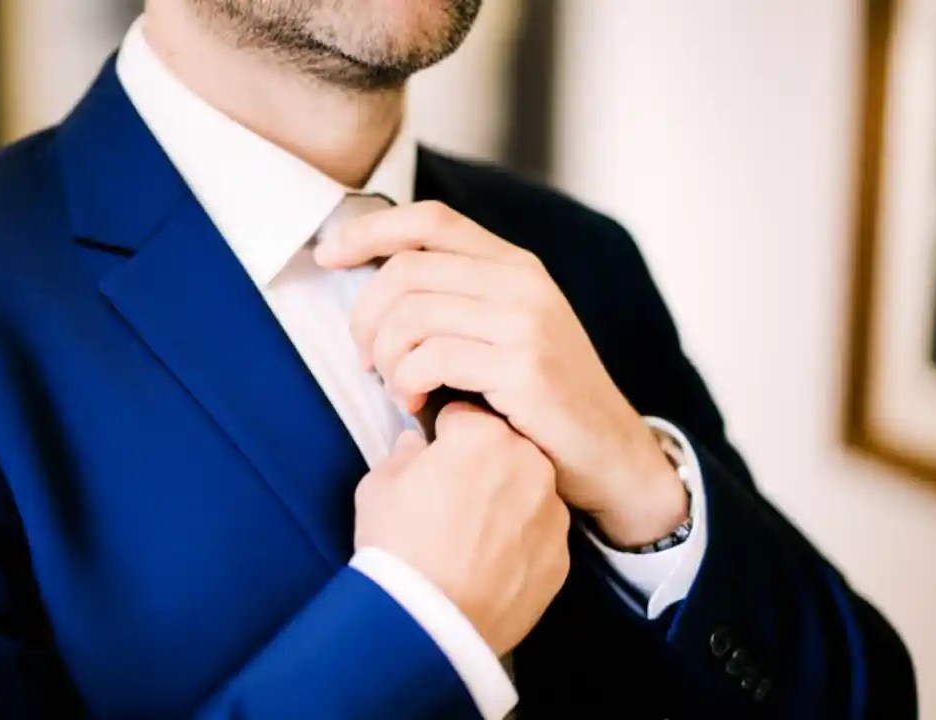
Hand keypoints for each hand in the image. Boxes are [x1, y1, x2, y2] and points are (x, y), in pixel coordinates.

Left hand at [318, 201, 687, 547]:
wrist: (608, 452)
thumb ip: (457, 300)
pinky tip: (414, 404)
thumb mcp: (507, 330)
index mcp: (513, 263)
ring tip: (394, 387)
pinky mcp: (523, 366)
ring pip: (412, 314)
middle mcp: (521, 281)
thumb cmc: (542, 399)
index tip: (327, 256)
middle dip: (366, 315)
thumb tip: (375, 286)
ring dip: (385, 356)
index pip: (427, 218)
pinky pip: (432, 358)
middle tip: (365, 359)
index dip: (367, 231)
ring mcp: (525, 321)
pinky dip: (406, 383)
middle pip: (406, 268)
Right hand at [354, 403, 570, 655]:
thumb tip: (415, 447)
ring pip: (528, 491)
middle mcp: (530, 464)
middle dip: (482, 463)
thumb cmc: (398, 546)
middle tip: (451, 497)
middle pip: (505, 448)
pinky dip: (520, 543)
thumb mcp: (379, 486)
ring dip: (507, 501)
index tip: (433, 453)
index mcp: (484, 435)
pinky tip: (490, 563)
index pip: (464, 414)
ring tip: (471, 535)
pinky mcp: (561, 557)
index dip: (444, 433)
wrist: (428, 624)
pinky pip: (539, 536)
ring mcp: (552, 513)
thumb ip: (403, 455)